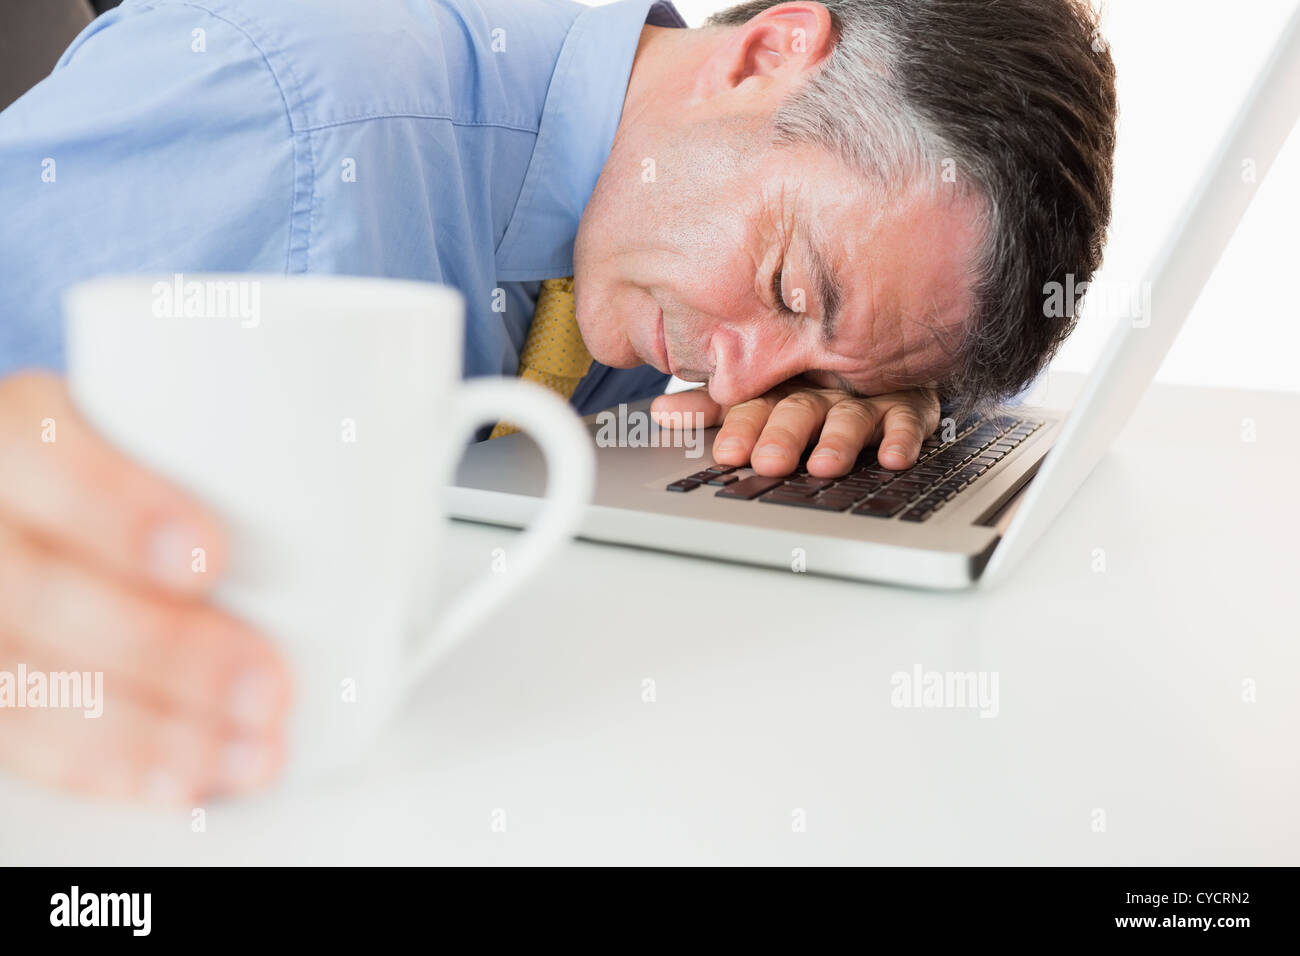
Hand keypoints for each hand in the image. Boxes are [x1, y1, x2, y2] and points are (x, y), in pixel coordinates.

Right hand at [0, 372, 290, 803]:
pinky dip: (111, 765)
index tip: (208, 557)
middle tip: (261, 681)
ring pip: (28, 683)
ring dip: (151, 730)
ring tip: (246, 746)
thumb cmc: (114, 463)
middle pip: (37, 594)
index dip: (118, 512)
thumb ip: (222, 453)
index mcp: (23, 436)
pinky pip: (23, 739)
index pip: (45, 459)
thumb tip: (388, 469)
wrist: (25, 509)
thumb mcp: (149, 428)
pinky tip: (184, 773)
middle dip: (163, 652)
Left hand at [651, 379, 940, 476]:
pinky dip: (902, 438)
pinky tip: (891, 458)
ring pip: (849, 417)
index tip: (727, 452)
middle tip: (768, 461)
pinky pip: (907, 420)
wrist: (879, 349)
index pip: (754, 404)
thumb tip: (657, 413)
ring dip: (838, 440)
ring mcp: (864, 396)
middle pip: (798, 410)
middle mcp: (820, 389)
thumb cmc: (807, 385)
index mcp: (779, 386)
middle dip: (783, 436)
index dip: (741, 427)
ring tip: (825, 465)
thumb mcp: (757, 396)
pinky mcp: (908, 404)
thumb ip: (712, 407)